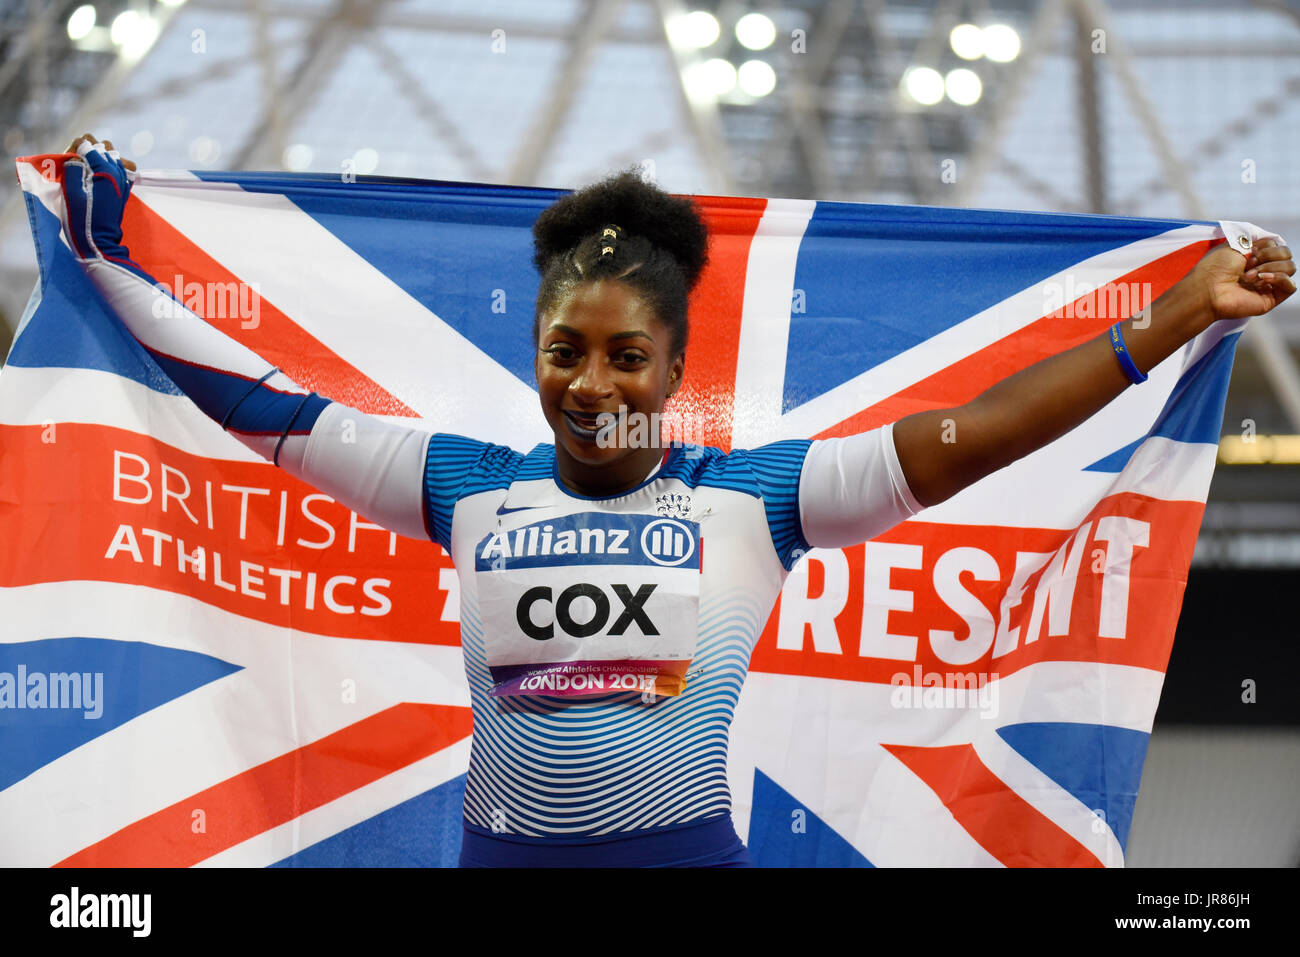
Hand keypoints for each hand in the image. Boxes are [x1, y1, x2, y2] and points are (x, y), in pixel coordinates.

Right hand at [61, 132, 136, 261]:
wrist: (99, 241)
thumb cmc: (81, 218)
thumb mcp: (70, 191)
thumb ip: (74, 167)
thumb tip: (78, 153)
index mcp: (105, 170)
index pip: (88, 144)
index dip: (74, 148)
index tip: (67, 160)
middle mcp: (118, 172)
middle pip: (102, 147)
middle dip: (88, 150)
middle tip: (76, 164)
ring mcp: (123, 181)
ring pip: (113, 155)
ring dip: (100, 157)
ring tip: (88, 170)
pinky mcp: (125, 189)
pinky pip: (122, 168)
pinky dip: (111, 167)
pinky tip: (100, 176)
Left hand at [1192, 236, 1295, 322]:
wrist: (1208, 289)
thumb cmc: (1216, 267)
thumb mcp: (1236, 245)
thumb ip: (1257, 241)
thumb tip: (1273, 240)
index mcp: (1255, 258)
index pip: (1278, 245)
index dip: (1266, 246)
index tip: (1249, 252)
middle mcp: (1263, 270)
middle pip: (1287, 254)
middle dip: (1269, 255)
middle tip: (1247, 265)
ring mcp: (1268, 285)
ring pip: (1290, 267)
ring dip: (1270, 267)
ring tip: (1248, 276)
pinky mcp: (1271, 298)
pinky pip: (1291, 285)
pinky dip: (1279, 278)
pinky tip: (1262, 280)